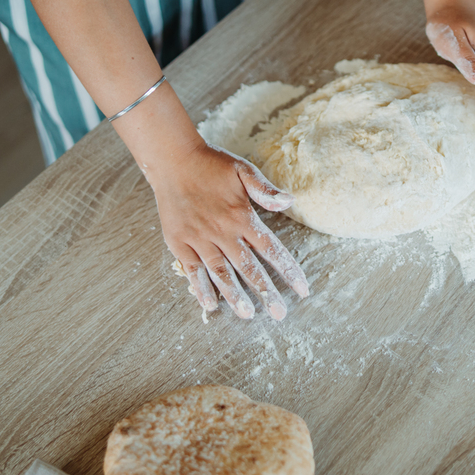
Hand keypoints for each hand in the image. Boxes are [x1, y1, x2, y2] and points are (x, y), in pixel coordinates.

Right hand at [152, 141, 308, 319]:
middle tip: (280, 314)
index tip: (302, 289)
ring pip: (220, 273)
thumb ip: (265, 190)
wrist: (173, 159)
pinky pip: (192, 270)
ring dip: (235, 296)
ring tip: (247, 315)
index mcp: (241, 217)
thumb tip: (290, 201)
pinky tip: (210, 304)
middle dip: (266, 292)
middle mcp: (222, 232)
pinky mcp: (179, 242)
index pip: (271, 249)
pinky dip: (201, 287)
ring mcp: (199, 239)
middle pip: (248, 268)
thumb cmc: (212, 164)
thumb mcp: (243, 170)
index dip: (288, 270)